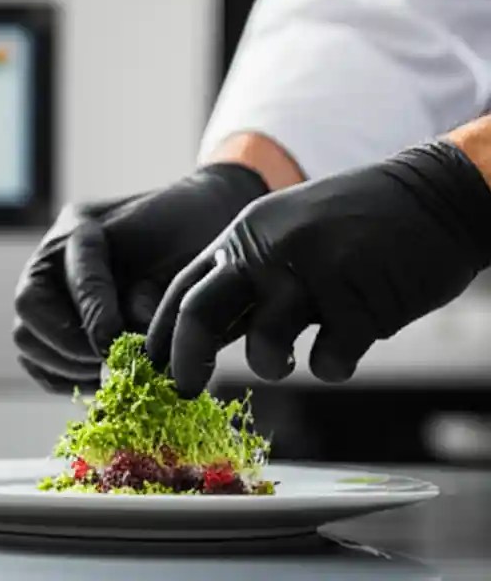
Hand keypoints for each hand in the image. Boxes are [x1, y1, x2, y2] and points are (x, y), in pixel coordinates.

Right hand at [13, 163, 267, 389]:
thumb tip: (132, 341)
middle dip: (71, 345)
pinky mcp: (51, 325)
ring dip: (69, 366)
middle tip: (114, 365)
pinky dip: (66, 378)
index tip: (116, 345)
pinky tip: (103, 380)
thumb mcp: (185, 251)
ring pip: (27, 338)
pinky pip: (39, 361)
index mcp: (83, 226)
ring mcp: (48, 290)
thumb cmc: (197, 232)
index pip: (72, 274)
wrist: (201, 227)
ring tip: (114, 374)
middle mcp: (54, 258)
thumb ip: (156, 291)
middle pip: (30, 306)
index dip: (93, 314)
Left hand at [147, 141, 490, 397]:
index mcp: (245, 235)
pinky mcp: (361, 304)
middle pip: (200, 313)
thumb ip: (247, 278)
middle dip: (184, 361)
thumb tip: (200, 338)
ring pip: (262, 345)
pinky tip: (343, 352)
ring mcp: (314, 277)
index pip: (183, 288)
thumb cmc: (356, 222)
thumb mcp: (285, 232)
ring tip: (284, 362)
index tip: (150, 367)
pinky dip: (331, 368)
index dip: (161, 332)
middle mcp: (269, 253)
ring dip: (268, 366)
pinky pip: (328, 360)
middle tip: (182, 390)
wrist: (435, 194)